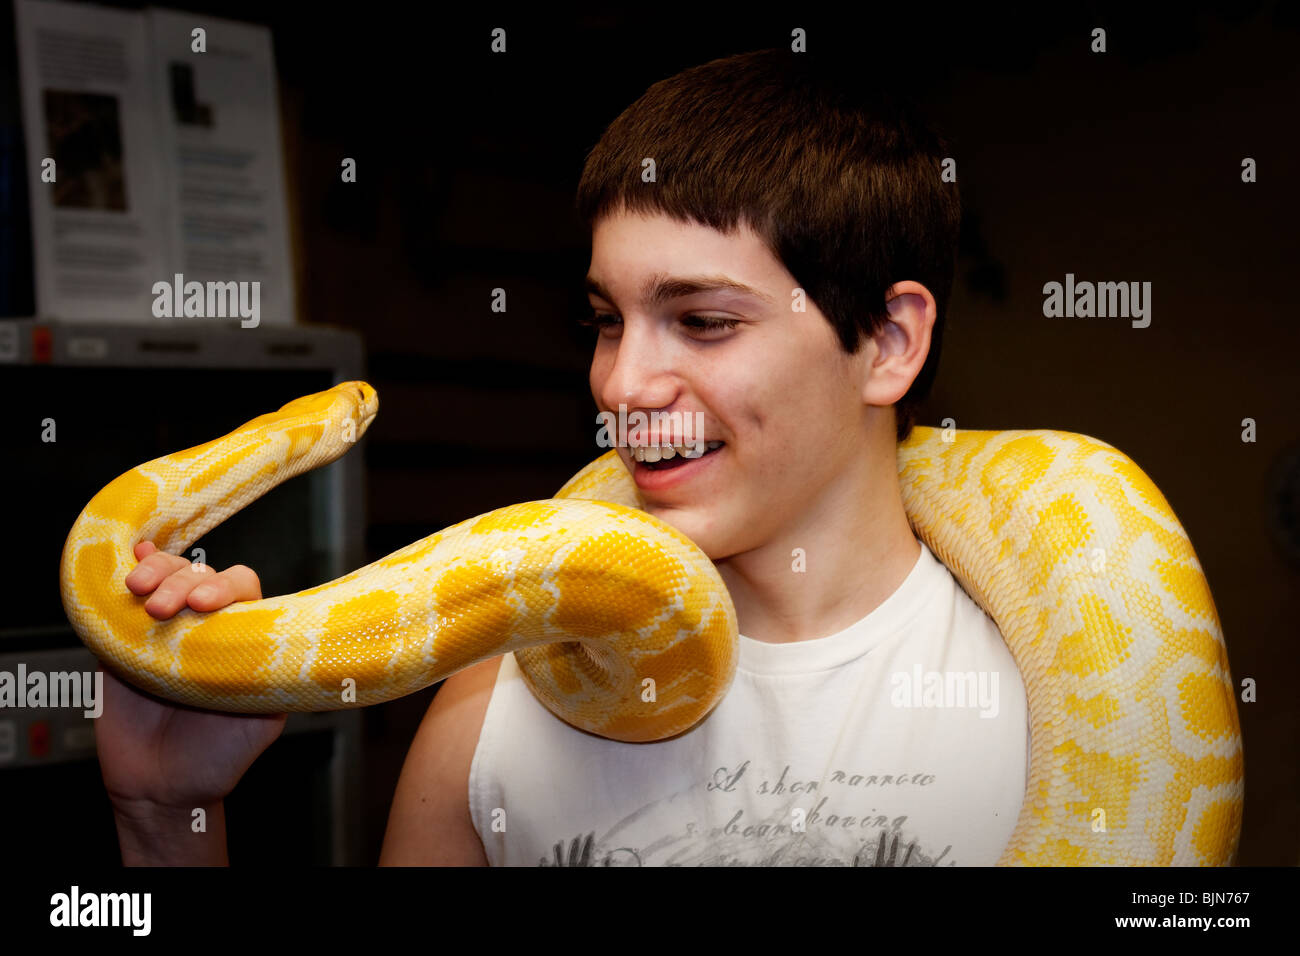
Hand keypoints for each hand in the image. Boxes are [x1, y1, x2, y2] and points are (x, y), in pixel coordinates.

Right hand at [95, 541, 286, 815]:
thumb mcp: (259, 724)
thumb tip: (287, 656)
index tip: (205, 607)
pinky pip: (121, 604)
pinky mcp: (121, 644)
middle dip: (181, 583)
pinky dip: (122, 576)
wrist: (163, 790)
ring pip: (163, 579)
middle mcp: (204, 625)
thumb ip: (272, 686)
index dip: (224, 587)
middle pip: (198, 577)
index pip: (240, 588)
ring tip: (138, 590)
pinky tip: (128, 560)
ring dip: (153, 573)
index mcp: (241, 636)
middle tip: (164, 609)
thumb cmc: (219, 757)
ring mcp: (162, 630)